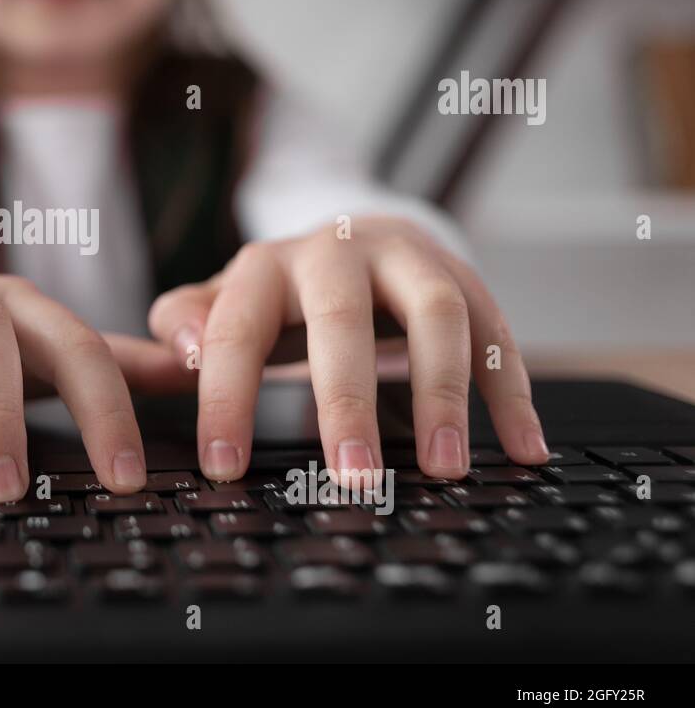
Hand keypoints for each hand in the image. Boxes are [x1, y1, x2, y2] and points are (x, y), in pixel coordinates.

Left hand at [147, 217, 549, 482]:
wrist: (358, 232)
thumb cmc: (282, 292)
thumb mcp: (224, 301)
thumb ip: (186, 323)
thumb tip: (182, 353)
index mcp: (267, 266)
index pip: (236, 333)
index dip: (226, 399)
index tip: (224, 466)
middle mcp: (340, 253)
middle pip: (344, 321)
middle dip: (348, 401)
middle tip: (353, 475)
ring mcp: (411, 261)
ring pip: (437, 315)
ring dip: (445, 393)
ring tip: (444, 468)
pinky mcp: (468, 279)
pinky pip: (498, 333)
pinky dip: (514, 393)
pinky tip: (523, 449)